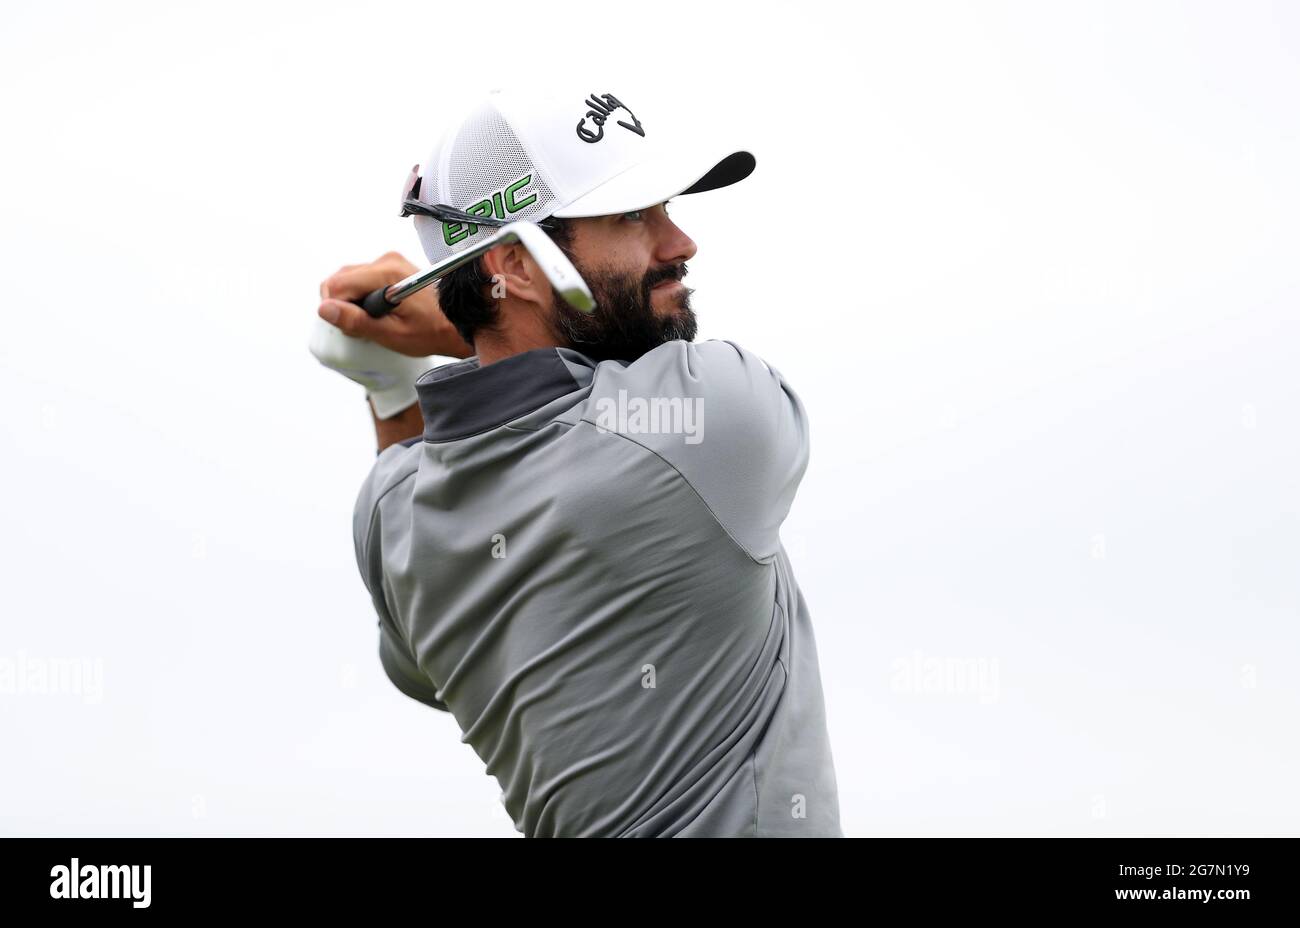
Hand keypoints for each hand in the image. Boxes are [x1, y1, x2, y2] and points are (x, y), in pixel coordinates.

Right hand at [317, 252, 472, 358]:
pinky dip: (362, 296)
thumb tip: (324, 309)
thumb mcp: (391, 333)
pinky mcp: (389, 266)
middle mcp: (386, 260)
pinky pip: (360, 279)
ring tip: (377, 318)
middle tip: (368, 325)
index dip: (339, 310)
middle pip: (339, 280)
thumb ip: (357, 321)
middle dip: (344, 305)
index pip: (336, 285)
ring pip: (347, 279)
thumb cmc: (430, 331)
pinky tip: (380, 309)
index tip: (357, 326)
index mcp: (387, 273)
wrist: (456, 322)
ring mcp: (388, 261)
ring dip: (353, 301)